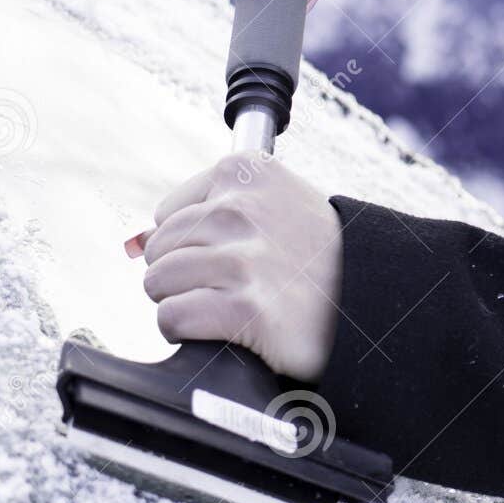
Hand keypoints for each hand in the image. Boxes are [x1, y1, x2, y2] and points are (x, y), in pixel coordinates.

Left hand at [132, 153, 343, 381]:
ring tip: (231, 304)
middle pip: (158, 248)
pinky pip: (172, 317)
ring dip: (186, 302)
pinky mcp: (244, 307)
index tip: (237, 252)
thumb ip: (207, 212)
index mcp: (247, 171)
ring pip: (158, 283)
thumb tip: (132, 244)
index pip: (168, 213)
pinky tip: (225, 327)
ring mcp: (243, 258)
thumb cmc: (317, 257)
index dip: (196, 243)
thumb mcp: (273, 207)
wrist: (371, 298)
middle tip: (236, 283)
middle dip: (186, 273)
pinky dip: (188, 331)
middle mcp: (242, 208)